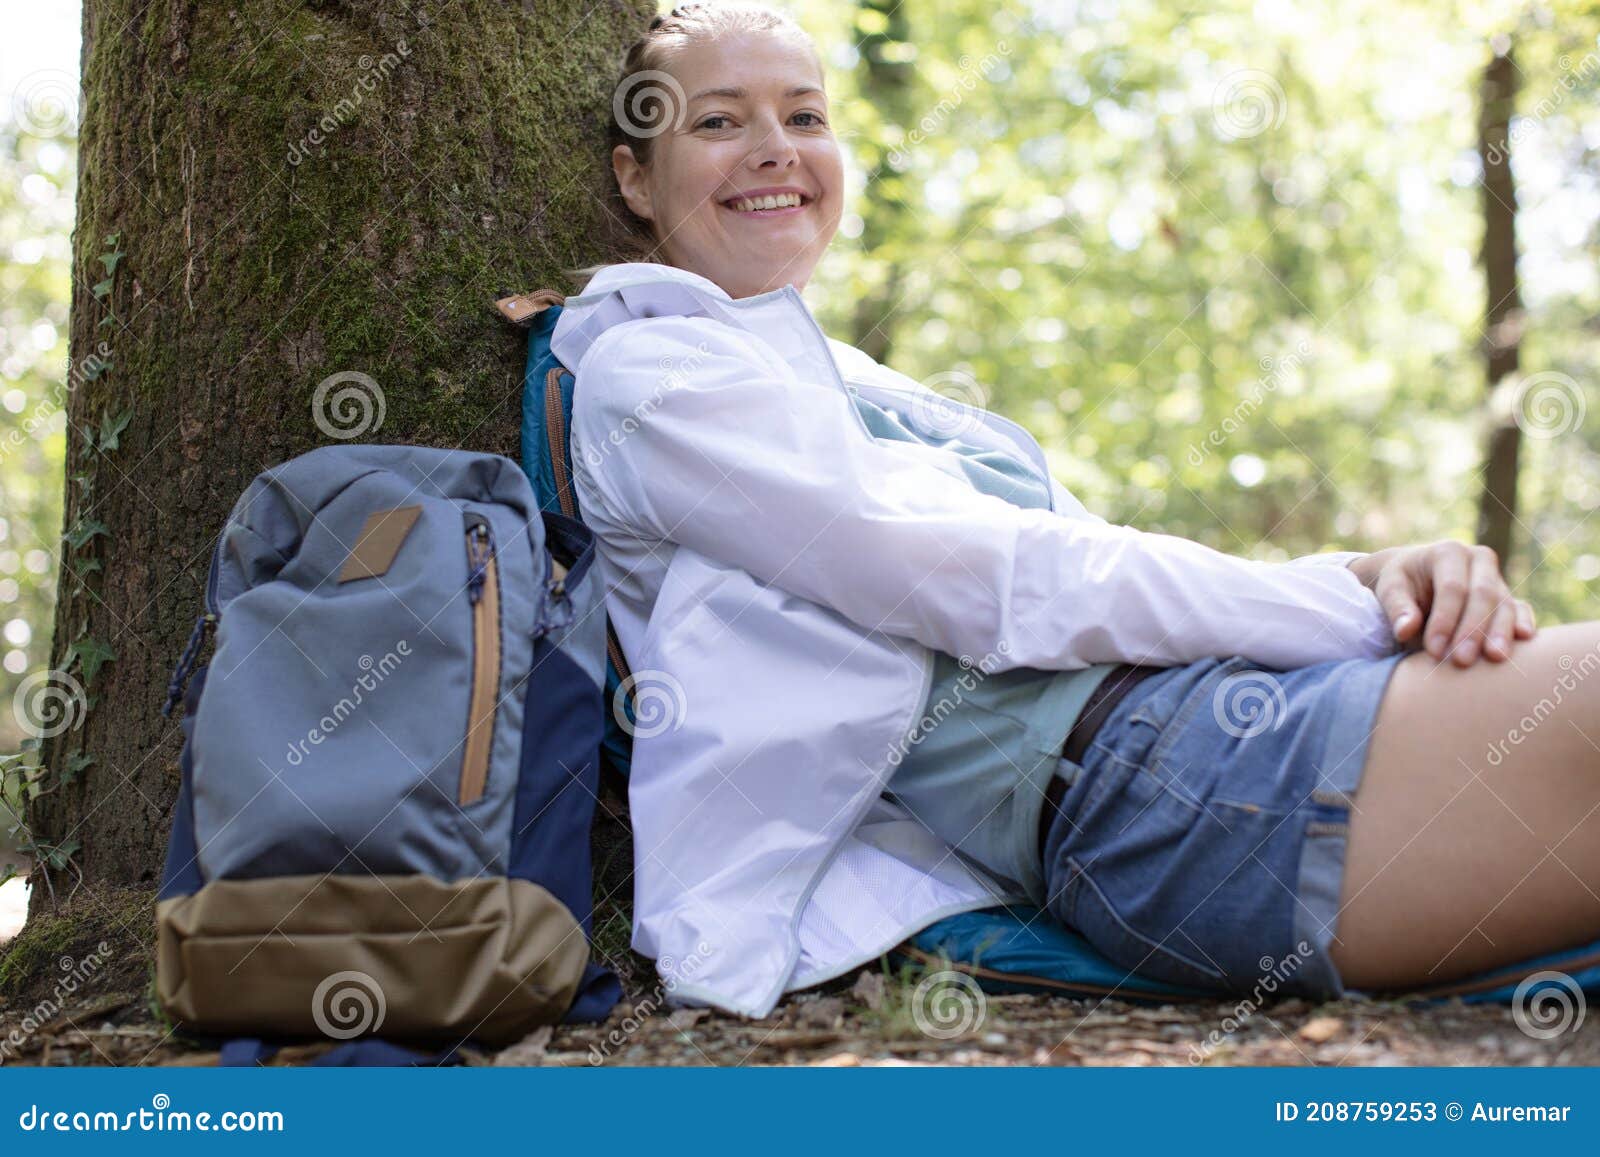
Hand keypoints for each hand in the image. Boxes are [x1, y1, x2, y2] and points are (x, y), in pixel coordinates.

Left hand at [1346, 541, 1536, 665]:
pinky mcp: (1507, 596)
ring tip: (1495, 657)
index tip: (1434, 651)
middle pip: (1482, 595)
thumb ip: (1397, 607)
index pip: (1452, 588)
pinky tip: (1524, 640)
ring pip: (1504, 604)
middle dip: (1473, 629)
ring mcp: (1496, 578)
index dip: (1445, 620)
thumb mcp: (1390, 588)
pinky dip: (1523, 622)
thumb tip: (1405, 630)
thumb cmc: (1402, 583)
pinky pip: (1520, 608)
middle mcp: (1478, 561)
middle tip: (1462, 660)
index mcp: (1448, 553)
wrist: (1416, 576)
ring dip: (1500, 632)